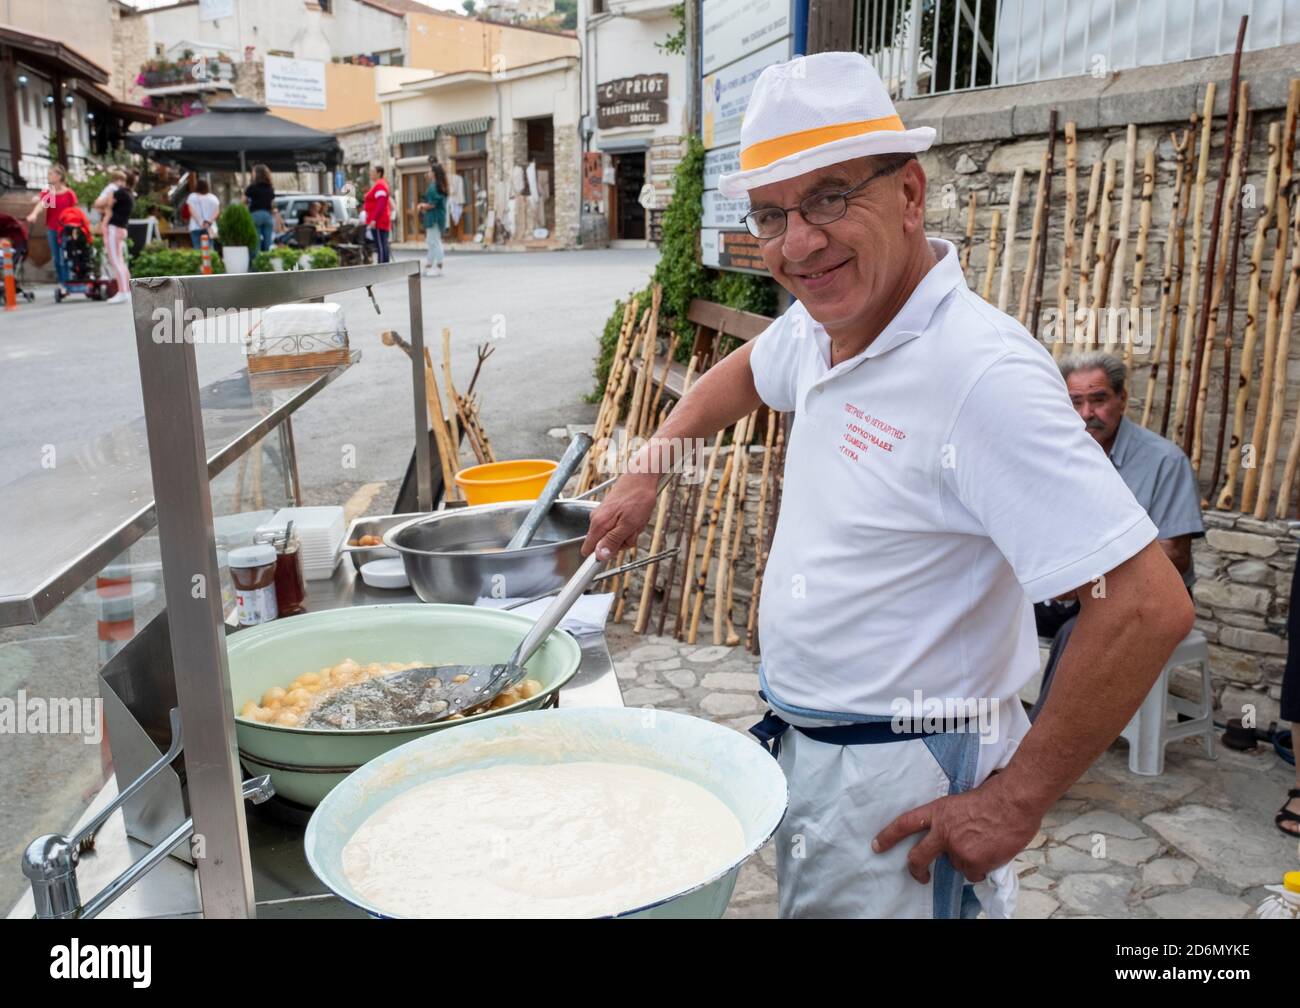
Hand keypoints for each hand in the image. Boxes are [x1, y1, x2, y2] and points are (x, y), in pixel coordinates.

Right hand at [581, 473, 658, 560]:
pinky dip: (629, 525)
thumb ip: (613, 541)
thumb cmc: (638, 498)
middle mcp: (596, 520)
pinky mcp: (610, 512)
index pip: (589, 549)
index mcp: (598, 524)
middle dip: (622, 542)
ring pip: (614, 536)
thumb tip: (600, 556)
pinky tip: (635, 516)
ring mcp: (603, 516)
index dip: (601, 555)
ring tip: (636, 520)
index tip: (614, 551)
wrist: (642, 477)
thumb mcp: (629, 524)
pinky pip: (618, 527)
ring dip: (628, 533)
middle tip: (632, 529)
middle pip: (605, 544)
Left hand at [872, 771, 1040, 883]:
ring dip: (968, 860)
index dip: (888, 836)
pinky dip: (982, 867)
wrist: (1014, 801)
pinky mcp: (973, 862)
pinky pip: (974, 873)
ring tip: (985, 843)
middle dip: (916, 869)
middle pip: (919, 857)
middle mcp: (943, 832)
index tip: (876, 846)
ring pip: (956, 865)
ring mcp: (957, 849)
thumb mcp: (961, 801)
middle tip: (920, 876)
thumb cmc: (993, 795)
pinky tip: (992, 851)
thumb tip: (950, 833)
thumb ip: (950, 819)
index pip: (905, 823)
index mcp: (938, 811)